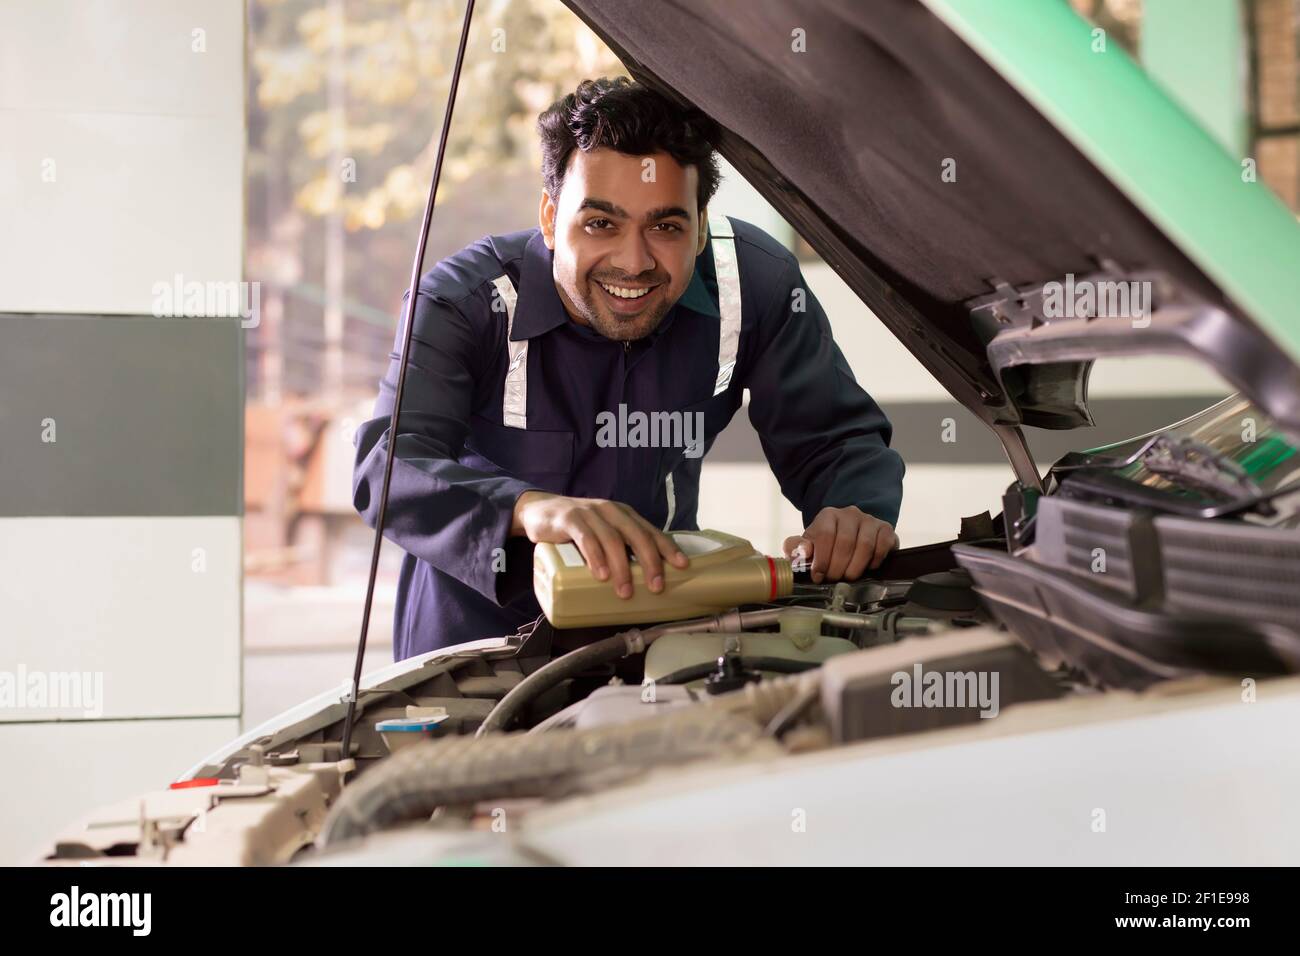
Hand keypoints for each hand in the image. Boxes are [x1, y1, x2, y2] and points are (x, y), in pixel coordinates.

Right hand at [511, 492, 688, 597]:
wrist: (539, 511)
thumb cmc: (577, 528)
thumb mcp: (602, 533)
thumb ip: (619, 548)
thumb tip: (641, 580)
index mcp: (624, 515)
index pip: (650, 531)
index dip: (667, 548)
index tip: (682, 566)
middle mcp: (611, 511)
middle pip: (637, 535)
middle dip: (650, 561)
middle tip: (656, 586)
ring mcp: (590, 513)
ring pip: (612, 539)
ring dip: (621, 567)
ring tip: (625, 591)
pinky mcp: (569, 520)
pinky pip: (586, 538)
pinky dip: (595, 557)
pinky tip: (601, 574)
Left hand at [782, 506, 897, 582]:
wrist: (853, 536)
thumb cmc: (828, 544)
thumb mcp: (809, 545)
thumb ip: (797, 548)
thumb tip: (802, 552)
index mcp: (828, 515)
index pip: (825, 535)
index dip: (821, 559)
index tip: (818, 576)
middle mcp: (850, 514)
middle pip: (845, 542)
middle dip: (838, 567)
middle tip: (834, 579)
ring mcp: (870, 520)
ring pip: (865, 546)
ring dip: (855, 567)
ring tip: (849, 577)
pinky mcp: (886, 529)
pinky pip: (883, 546)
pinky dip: (875, 561)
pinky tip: (867, 568)